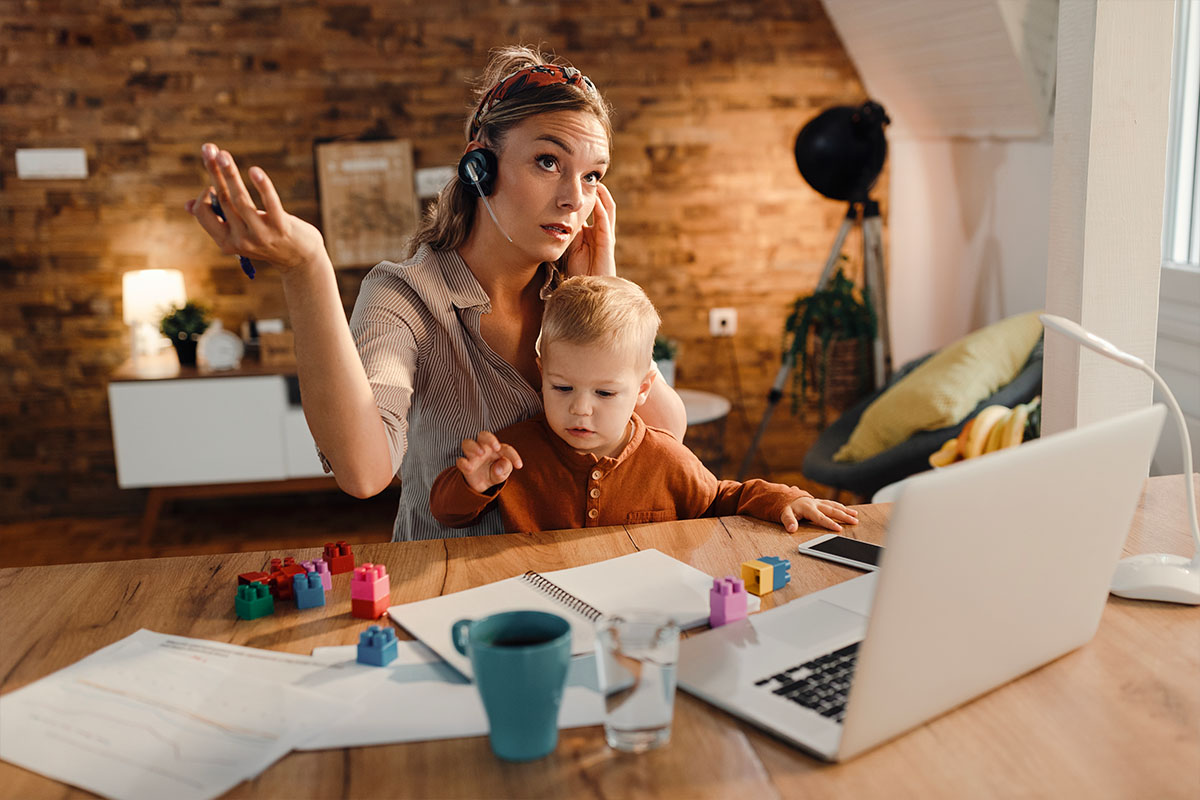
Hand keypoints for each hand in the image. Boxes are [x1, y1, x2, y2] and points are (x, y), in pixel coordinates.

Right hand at [187, 143, 327, 274]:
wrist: (301, 260)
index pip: (203, 213)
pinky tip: (255, 171)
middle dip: (214, 171)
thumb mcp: (239, 234)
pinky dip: (262, 185)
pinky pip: (270, 202)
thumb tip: (187, 205)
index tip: (212, 183)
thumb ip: (216, 221)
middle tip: (209, 148)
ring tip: (223, 154)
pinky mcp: (281, 227)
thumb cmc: (267, 241)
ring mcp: (261, 234)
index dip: (203, 195)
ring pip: (240, 199)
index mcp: (226, 241)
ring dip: (229, 173)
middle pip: (222, 199)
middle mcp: (241, 240)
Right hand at [456, 431, 523, 492]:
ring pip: (467, 443)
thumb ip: (505, 468)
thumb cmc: (496, 472)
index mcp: (497, 448)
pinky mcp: (465, 465)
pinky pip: (460, 461)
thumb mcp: (504, 472)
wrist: (483, 485)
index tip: (519, 466)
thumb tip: (498, 468)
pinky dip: (463, 463)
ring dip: (474, 447)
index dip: (513, 456)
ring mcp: (472, 456)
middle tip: (496, 447)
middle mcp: (484, 448)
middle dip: (489, 438)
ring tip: (481, 454)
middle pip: (483, 435)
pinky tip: (469, 468)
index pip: (506, 448)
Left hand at [565, 182, 615, 277]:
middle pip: (601, 207)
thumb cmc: (577, 272)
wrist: (586, 288)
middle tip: (587, 178)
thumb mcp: (567, 246)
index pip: (589, 210)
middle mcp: (599, 232)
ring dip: (602, 197)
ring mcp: (604, 237)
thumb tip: (556, 218)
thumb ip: (565, 233)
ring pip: (607, 211)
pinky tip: (596, 200)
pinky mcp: (607, 243)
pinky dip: (601, 210)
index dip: (584, 198)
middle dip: (596, 193)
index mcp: (590, 233)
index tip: (574, 185)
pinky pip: (605, 223)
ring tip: (597, 183)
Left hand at [781, 496, 858, 532]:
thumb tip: (791, 528)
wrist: (786, 497)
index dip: (830, 523)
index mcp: (808, 508)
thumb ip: (788, 521)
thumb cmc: (786, 508)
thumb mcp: (783, 514)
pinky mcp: (820, 502)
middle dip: (844, 516)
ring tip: (855, 515)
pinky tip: (848, 510)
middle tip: (854, 522)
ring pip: (834, 506)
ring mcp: (819, 502)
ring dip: (845, 510)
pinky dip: (841, 507)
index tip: (839, 529)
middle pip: (831, 510)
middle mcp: (815, 504)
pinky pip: (833, 504)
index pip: (820, 517)